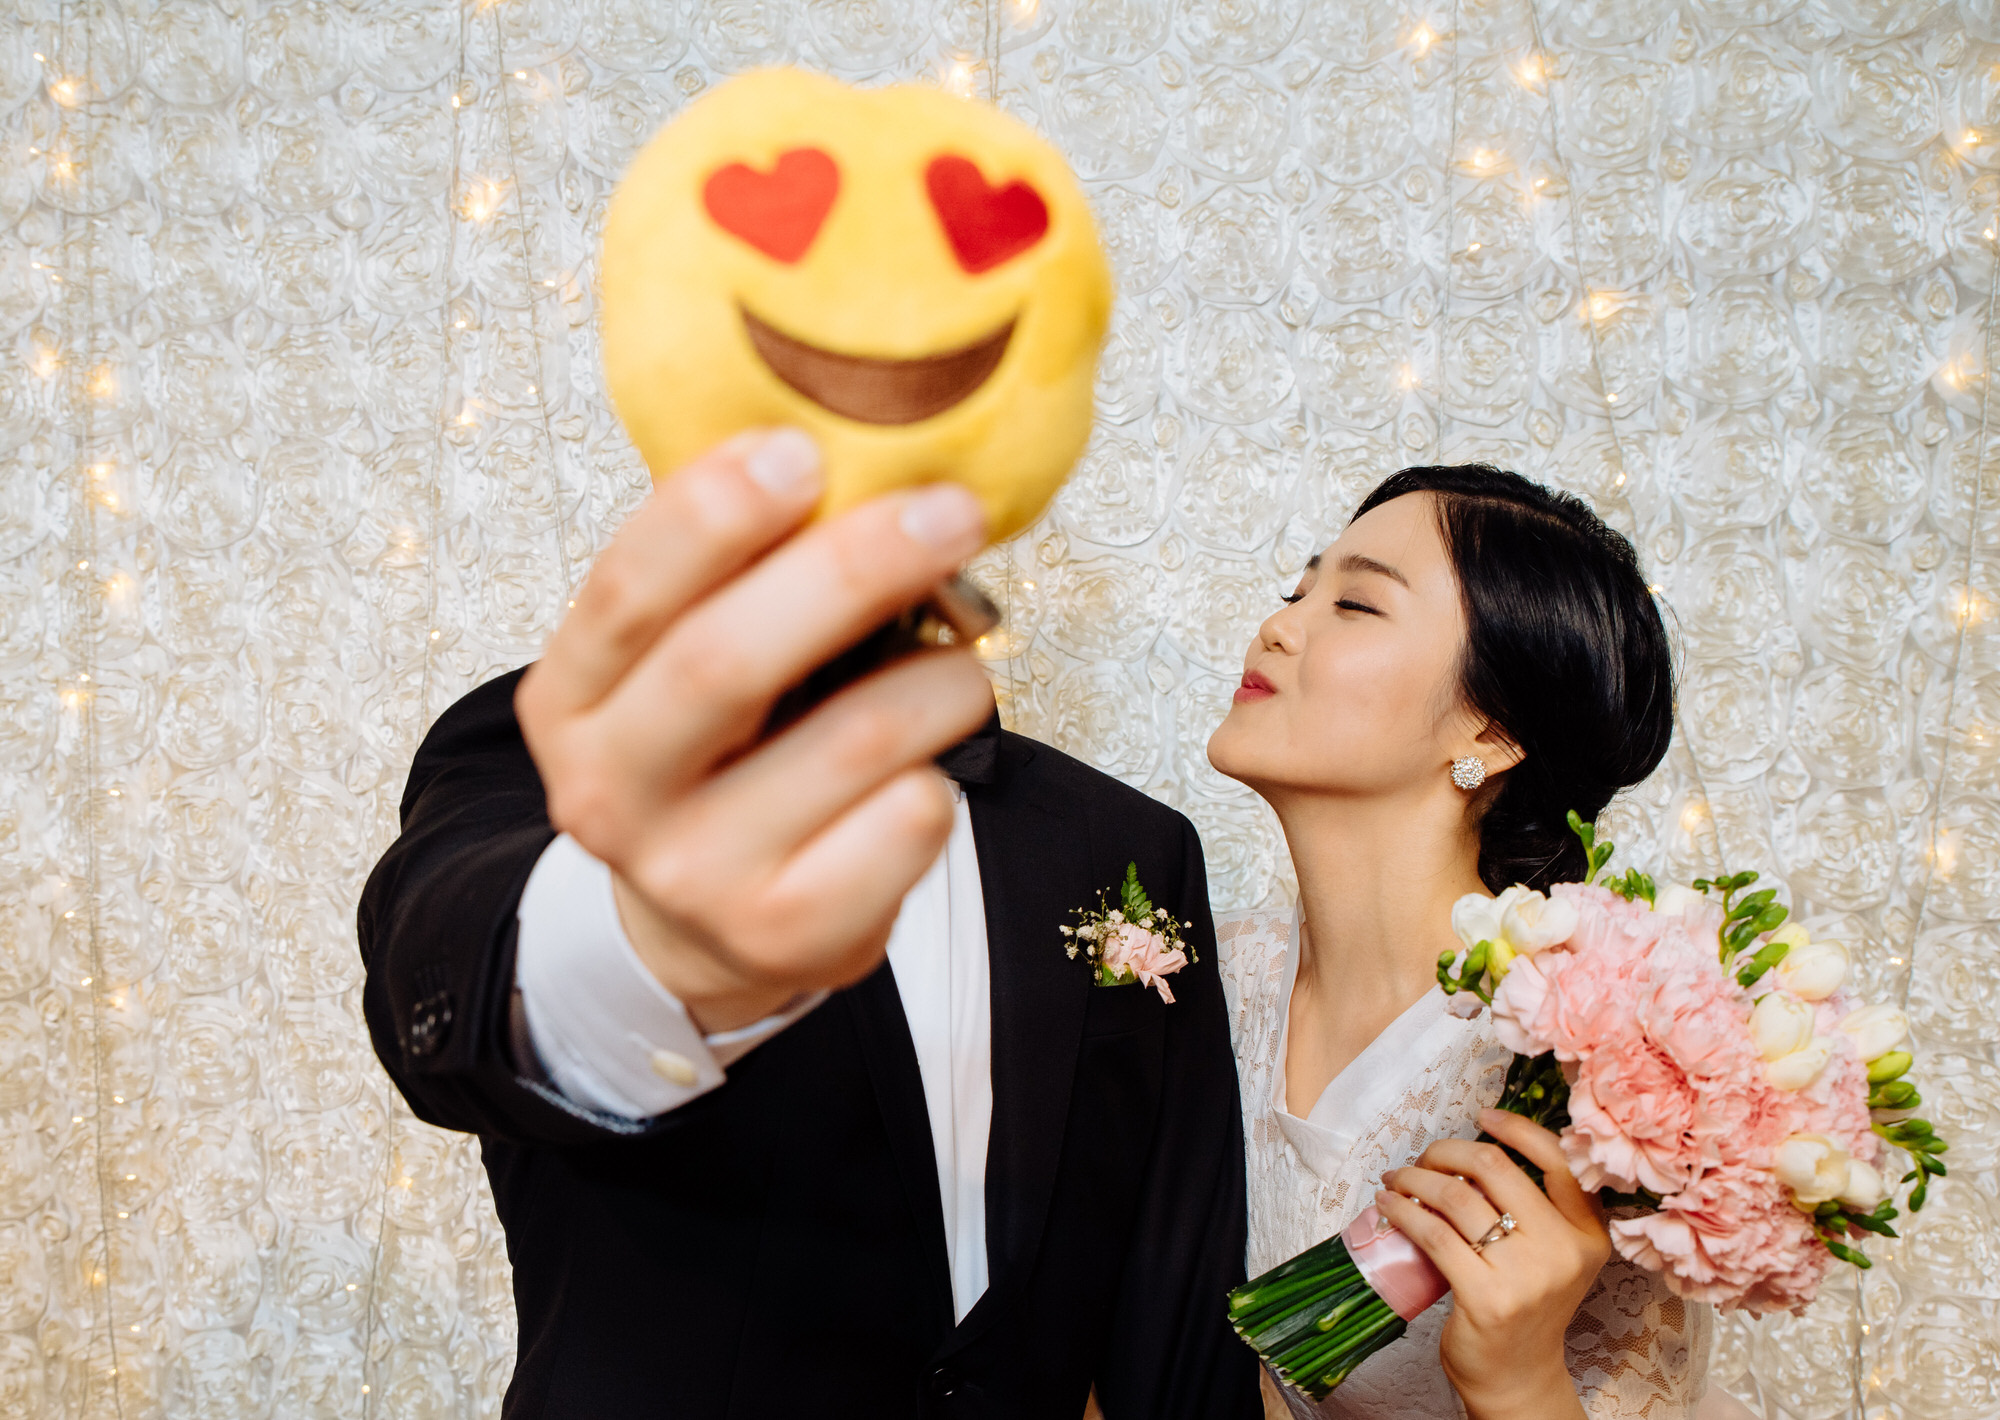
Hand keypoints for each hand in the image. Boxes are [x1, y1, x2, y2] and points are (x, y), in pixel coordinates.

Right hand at [515, 428, 995, 1032]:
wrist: (712, 932)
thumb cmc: (720, 759)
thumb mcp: (681, 667)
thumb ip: (734, 579)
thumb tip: (858, 460)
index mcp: (570, 700)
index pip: (625, 592)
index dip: (710, 513)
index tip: (801, 450)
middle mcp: (609, 792)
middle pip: (724, 662)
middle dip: (849, 570)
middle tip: (947, 513)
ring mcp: (694, 874)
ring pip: (851, 743)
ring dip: (938, 678)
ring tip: (964, 656)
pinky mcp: (786, 932)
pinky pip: (907, 821)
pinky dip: (943, 772)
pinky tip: (928, 767)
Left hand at [1375, 1108, 1610, 1419]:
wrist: (1516, 1377)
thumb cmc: (1524, 1306)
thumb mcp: (1548, 1255)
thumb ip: (1529, 1208)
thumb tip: (1468, 1153)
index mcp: (1587, 1233)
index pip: (1558, 1159)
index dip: (1515, 1128)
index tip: (1482, 1116)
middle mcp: (1564, 1251)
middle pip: (1495, 1168)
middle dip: (1447, 1152)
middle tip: (1423, 1159)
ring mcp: (1526, 1277)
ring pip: (1456, 1197)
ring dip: (1415, 1178)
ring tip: (1396, 1180)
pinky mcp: (1486, 1298)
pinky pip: (1433, 1234)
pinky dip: (1403, 1210)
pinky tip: (1388, 1206)